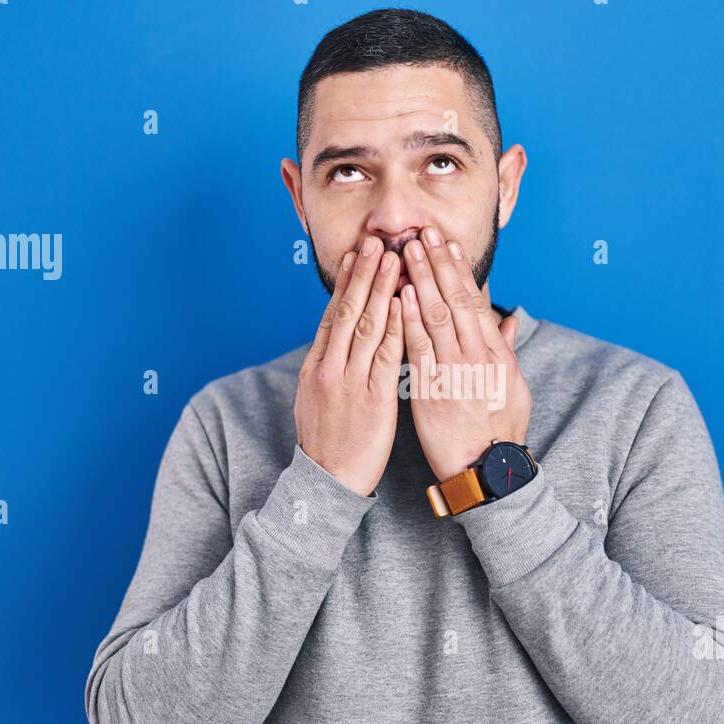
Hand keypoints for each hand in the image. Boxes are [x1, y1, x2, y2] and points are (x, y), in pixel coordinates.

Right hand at [294, 235, 404, 495]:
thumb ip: (330, 366)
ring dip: (382, 289)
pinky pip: (386, 356)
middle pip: (349, 311)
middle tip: (376, 242)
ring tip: (394, 258)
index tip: (356, 255)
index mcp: (317, 366)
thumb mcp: (317, 398)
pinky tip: (405, 303)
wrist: (328, 480)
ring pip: (367, 326)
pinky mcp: (373, 399)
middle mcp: (330, 368)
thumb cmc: (327, 441)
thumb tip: (338, 341)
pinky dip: (396, 326)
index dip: (346, 283)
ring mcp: (350, 382)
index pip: (333, 315)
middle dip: (364, 274)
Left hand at [399, 224, 531, 481]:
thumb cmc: (500, 431)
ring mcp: (454, 372)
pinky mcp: (431, 390)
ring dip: (419, 281)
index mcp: (496, 354)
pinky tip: (398, 296)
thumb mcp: (515, 389)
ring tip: (406, 253)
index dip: (460, 271)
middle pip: (456, 300)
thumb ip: (508, 351)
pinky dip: (408, 319)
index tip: (448, 245)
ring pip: (436, 316)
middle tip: (423, 234)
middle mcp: (477, 357)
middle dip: (437, 264)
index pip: (476, 302)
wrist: (488, 470)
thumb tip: (509, 322)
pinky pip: (417, 348)